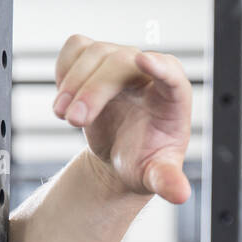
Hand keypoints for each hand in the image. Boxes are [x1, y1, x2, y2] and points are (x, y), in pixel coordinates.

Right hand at [52, 35, 192, 204]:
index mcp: (172, 97)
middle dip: (94, 90)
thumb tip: (179, 194)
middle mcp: (148, 72)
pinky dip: (64, 69)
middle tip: (73, 121)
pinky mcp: (96, 58)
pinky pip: (76, 47)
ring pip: (95, 53)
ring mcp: (121, 61)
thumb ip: (167, 181)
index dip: (160, 67)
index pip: (172, 73)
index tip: (144, 61)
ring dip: (73, 83)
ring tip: (62, 115)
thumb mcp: (156, 175)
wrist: (120, 157)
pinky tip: (65, 99)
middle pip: (121, 64)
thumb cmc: (144, 162)